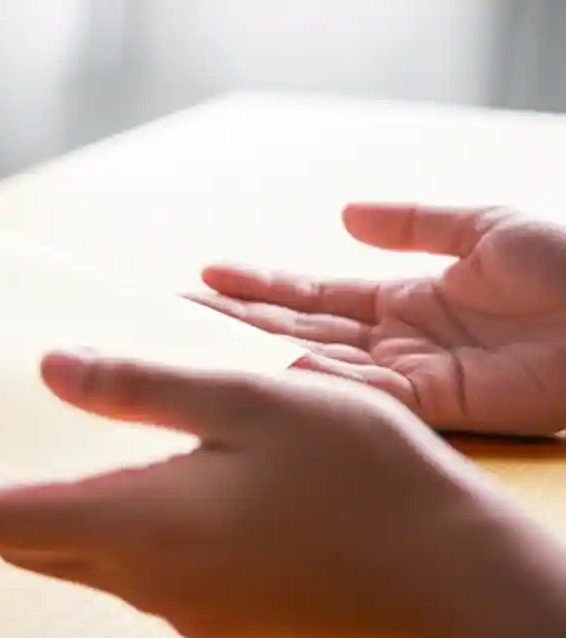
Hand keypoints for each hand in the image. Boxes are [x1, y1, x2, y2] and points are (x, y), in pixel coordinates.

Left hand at [0, 352, 510, 637]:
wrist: (451, 575)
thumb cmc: (360, 480)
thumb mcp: (248, 401)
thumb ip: (138, 383)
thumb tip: (50, 369)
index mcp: (137, 526)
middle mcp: (143, 579)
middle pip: (22, 544)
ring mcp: (178, 605)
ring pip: (71, 560)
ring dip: (33, 512)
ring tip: (25, 453)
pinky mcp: (214, 612)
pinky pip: (123, 571)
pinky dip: (91, 527)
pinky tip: (119, 485)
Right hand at [192, 203, 565, 434]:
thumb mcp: (483, 228)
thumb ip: (413, 223)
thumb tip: (343, 215)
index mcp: (403, 301)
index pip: (312, 298)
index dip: (259, 287)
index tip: (205, 276)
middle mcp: (393, 344)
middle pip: (297, 335)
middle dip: (234, 326)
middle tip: (169, 319)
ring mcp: (407, 379)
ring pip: (313, 368)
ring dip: (254, 357)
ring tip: (194, 346)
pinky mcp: (432, 408)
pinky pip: (358, 397)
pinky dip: (312, 387)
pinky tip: (261, 375)